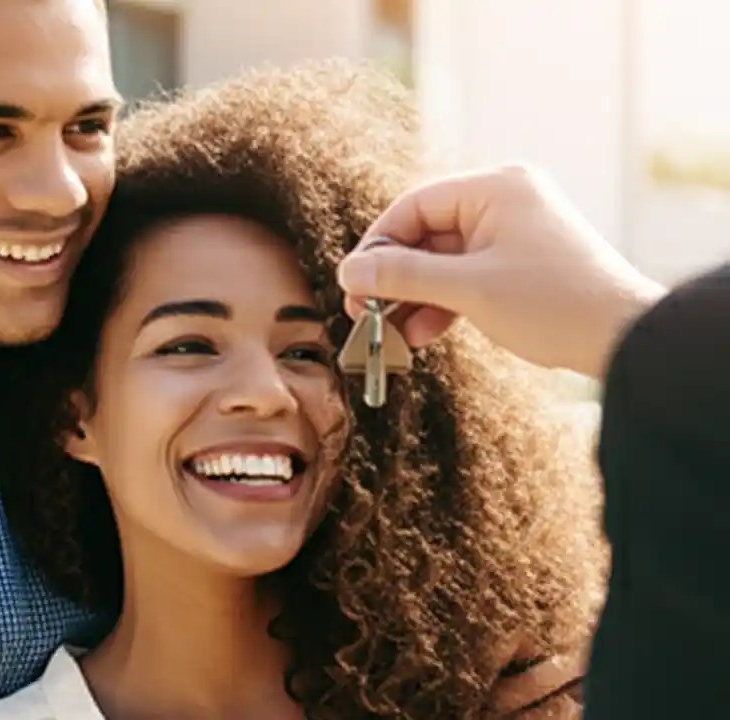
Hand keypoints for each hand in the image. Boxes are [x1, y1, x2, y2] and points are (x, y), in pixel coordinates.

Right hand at [337, 165, 664, 379]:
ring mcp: (514, 232)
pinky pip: (466, 275)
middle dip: (395, 278)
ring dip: (415, 296)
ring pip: (443, 260)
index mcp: (496, 188)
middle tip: (363, 311)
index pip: (415, 206)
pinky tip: (422, 333)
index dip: (378, 246)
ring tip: (391, 331)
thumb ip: (403, 276)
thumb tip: (348, 270)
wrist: (624, 337)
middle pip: (426, 233)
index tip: (353, 282)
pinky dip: (443, 302)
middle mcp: (505, 200)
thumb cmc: (554, 303)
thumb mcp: (467, 289)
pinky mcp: (520, 263)